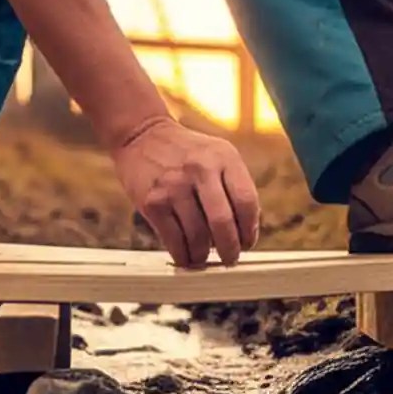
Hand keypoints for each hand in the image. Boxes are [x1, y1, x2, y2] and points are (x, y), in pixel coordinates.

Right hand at [110, 118, 259, 266]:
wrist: (143, 135)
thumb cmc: (187, 153)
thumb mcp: (218, 154)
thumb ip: (234, 186)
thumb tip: (245, 233)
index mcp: (224, 157)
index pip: (247, 201)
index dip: (250, 229)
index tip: (247, 242)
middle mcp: (200, 170)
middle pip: (223, 223)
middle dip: (230, 249)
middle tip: (230, 258)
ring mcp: (174, 186)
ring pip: (198, 236)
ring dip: (204, 255)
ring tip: (205, 257)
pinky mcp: (152, 202)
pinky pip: (173, 240)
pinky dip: (183, 255)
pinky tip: (186, 256)